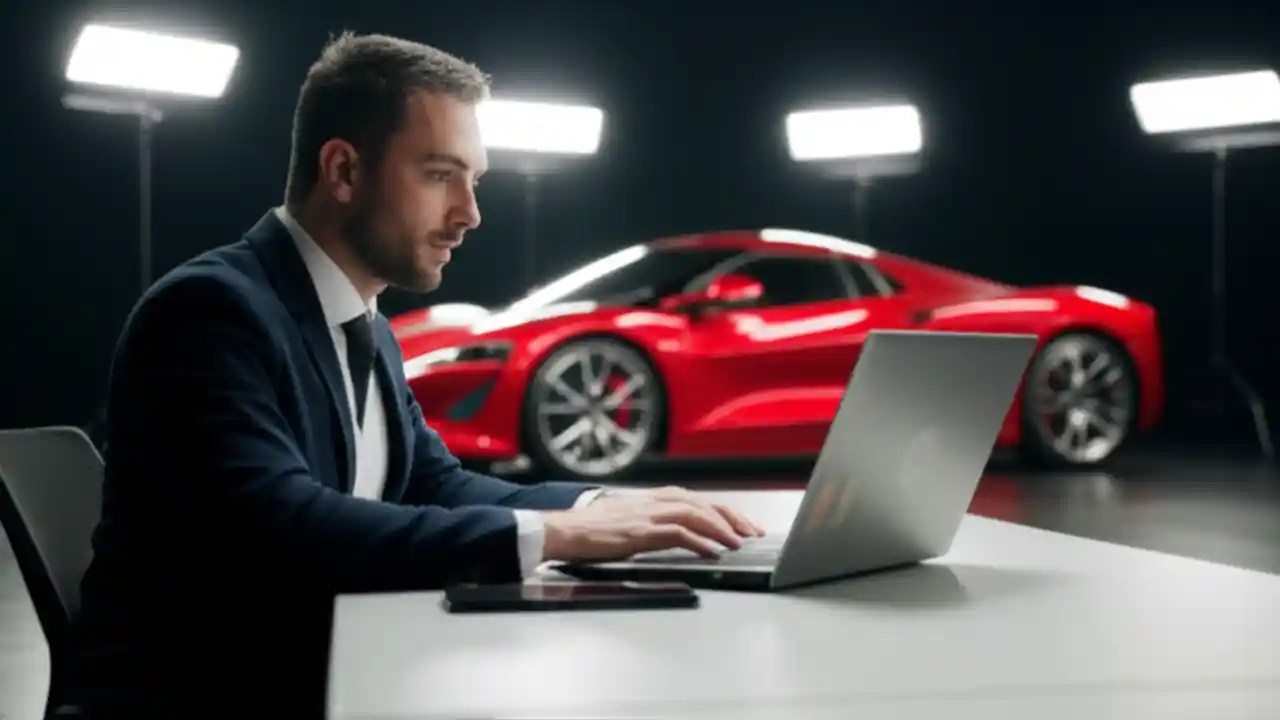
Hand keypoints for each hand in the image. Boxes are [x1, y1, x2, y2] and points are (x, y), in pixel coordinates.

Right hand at [541, 486, 765, 562]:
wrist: (564, 530)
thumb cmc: (592, 529)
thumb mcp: (629, 519)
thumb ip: (654, 522)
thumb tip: (679, 534)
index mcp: (653, 497)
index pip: (698, 500)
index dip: (724, 512)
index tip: (742, 526)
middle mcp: (654, 501)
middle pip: (703, 504)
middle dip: (732, 518)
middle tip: (752, 534)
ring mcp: (647, 515)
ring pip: (695, 514)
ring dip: (720, 529)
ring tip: (738, 543)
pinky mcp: (640, 532)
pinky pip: (677, 533)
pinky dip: (698, 541)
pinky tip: (711, 551)